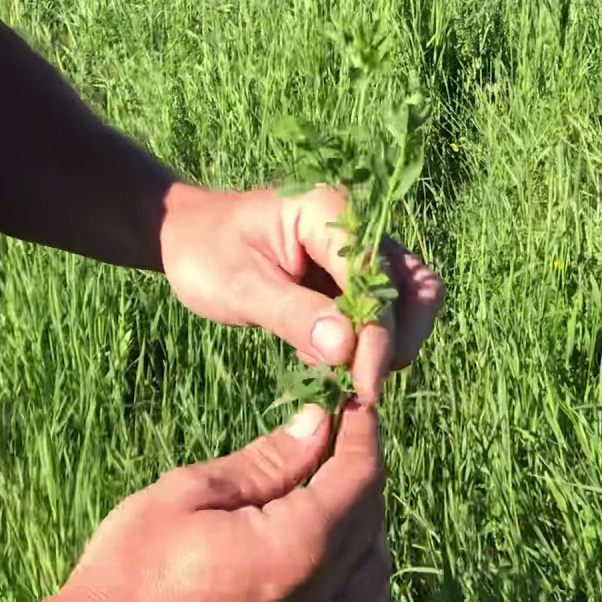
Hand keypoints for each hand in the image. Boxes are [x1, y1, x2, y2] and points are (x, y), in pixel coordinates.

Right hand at [28, 403, 391, 601]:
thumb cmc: (133, 570)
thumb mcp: (189, 496)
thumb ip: (264, 463)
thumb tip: (316, 424)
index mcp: (298, 546)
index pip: (360, 477)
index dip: (361, 431)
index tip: (350, 403)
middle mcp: (322, 594)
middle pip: (373, 520)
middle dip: (360, 470)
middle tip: (332, 437)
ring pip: (376, 569)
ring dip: (365, 523)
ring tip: (328, 491)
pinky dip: (359, 577)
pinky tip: (333, 557)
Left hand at [159, 184, 445, 402]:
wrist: (188, 239)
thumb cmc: (205, 253)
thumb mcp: (239, 286)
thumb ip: (293, 314)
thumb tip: (347, 348)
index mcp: (328, 213)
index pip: (375, 278)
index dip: (378, 333)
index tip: (364, 384)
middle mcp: (357, 227)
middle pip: (413, 286)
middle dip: (397, 340)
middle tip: (363, 388)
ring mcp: (360, 254)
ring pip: (407, 302)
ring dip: (389, 345)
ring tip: (346, 378)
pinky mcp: (353, 279)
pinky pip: (383, 314)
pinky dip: (369, 345)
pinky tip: (329, 364)